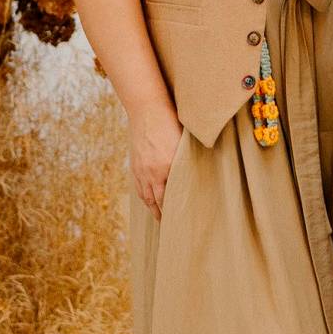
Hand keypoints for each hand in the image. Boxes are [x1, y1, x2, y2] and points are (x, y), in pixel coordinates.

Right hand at [128, 105, 182, 219]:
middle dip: (163, 214)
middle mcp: (151, 172)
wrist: (146, 107)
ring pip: (145, 195)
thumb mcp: (183, 142)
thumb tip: (197, 173)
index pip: (170, 197)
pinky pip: (138, 186)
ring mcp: (140, 168)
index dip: (175, 210)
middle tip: (170, 226)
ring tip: (159, 217)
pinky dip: (144, 195)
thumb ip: (188, 160)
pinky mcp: (135, 163)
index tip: (182, 220)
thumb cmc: (170, 120)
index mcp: (165, 167)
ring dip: (152, 208)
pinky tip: (148, 198)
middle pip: (157, 200)